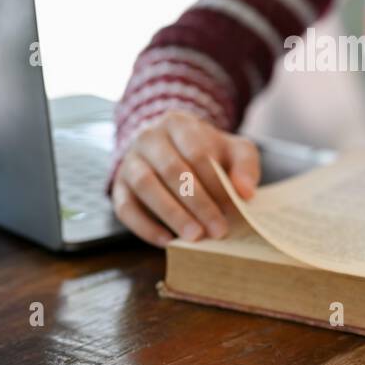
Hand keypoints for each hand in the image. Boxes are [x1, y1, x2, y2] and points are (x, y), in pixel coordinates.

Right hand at [110, 110, 259, 246]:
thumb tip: (246, 192)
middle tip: (217, 230)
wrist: (171, 149)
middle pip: (172, 169)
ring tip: (194, 237)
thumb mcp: (233, 150)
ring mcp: (130, 161)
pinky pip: (125, 208)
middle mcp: (149, 138)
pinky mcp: (118, 187)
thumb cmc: (208, 152)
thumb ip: (245, 165)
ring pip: (146, 186)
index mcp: (178, 123)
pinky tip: (167, 241)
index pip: (197, 151)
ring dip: (172, 214)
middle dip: (197, 203)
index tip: (233, 207)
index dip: (215, 181)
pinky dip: (145, 227)